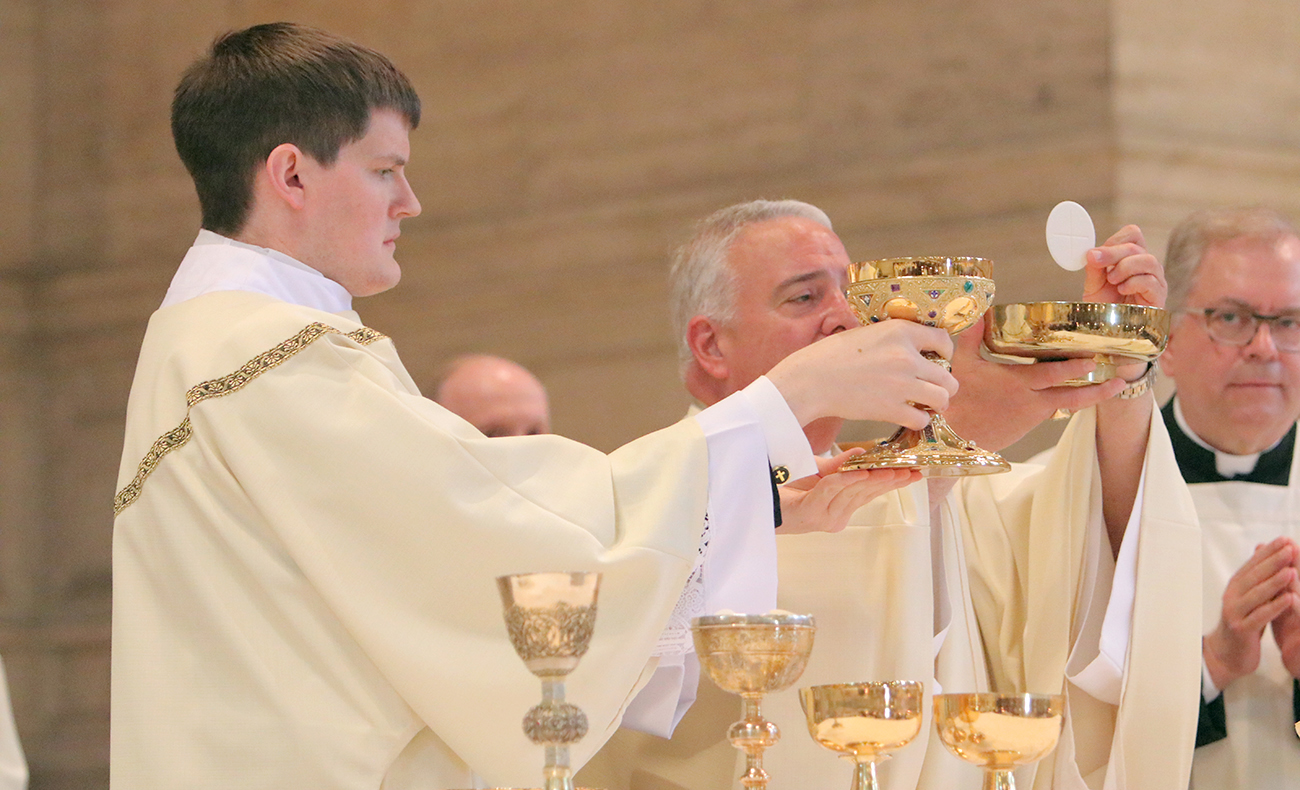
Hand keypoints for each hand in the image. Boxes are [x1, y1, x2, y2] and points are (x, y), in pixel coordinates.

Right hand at [767, 321, 957, 428]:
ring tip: (926, 406)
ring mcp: (902, 384)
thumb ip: (893, 338)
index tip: (941, 360)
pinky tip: (908, 417)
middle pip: (948, 376)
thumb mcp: (867, 333)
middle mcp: (907, 356)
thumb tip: (913, 349)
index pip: (944, 340)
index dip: (946, 353)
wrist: (811, 380)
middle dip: (944, 385)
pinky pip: (922, 419)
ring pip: (941, 398)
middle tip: (934, 389)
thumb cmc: (831, 355)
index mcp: (901, 331)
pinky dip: (918, 421)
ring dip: (937, 404)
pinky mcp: (892, 408)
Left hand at [775, 451, 918, 534]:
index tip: (915, 472)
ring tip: (891, 469)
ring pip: (852, 493)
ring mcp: (825, 517)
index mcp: (843, 506)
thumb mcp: (818, 473)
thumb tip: (863, 454)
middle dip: (890, 480)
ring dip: (872, 479)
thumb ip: (840, 466)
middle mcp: (838, 515)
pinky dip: (845, 481)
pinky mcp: (809, 514)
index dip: (895, 482)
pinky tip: (859, 473)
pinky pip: (830, 492)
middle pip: (868, 493)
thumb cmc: (787, 488)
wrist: (759, 501)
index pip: (874, 492)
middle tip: (910, 469)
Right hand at [945, 316, 1126, 450]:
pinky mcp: (1028, 424)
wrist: (953, 436)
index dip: (1075, 367)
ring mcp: (1031, 415)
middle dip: (1098, 386)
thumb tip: (978, 311)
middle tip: (1121, 377)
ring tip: (1115, 388)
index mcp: (1015, 383)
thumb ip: (972, 337)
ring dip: (1093, 397)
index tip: (1094, 358)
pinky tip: (1084, 394)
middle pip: (1071, 395)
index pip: (1052, 374)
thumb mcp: (961, 364)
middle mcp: (1029, 401)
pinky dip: (1072, 402)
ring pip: (1069, 406)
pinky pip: (1055, 410)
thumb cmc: (956, 399)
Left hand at [1083, 224, 1166, 307]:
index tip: (1096, 254)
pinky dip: (1133, 283)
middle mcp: (1146, 266)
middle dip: (1113, 253)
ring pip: (1148, 260)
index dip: (1115, 240)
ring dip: (1125, 267)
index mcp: (1132, 257)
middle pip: (1137, 246)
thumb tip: (1092, 252)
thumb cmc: (1105, 305)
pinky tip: (1122, 290)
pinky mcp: (1158, 296)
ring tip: (1112, 280)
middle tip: (1097, 262)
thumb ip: (1094, 268)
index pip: (1132, 234)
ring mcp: (1156, 280)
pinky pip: (1151, 281)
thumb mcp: (1093, 284)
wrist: (1109, 330)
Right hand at [1204, 537, 1299, 688]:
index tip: (1285, 540)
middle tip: (1290, 548)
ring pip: (1257, 594)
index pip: (1252, 564)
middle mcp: (1232, 596)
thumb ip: (1256, 577)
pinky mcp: (1242, 629)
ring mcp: (1235, 612)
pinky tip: (1290, 599)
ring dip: (1275, 582)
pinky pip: (1260, 616)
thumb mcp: (1249, 598)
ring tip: (1292, 571)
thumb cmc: (1242, 623)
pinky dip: (1275, 607)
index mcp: (1235, 586)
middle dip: (1273, 561)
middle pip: (1254, 576)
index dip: (1268, 552)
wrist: (1226, 654)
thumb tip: (1263, 550)